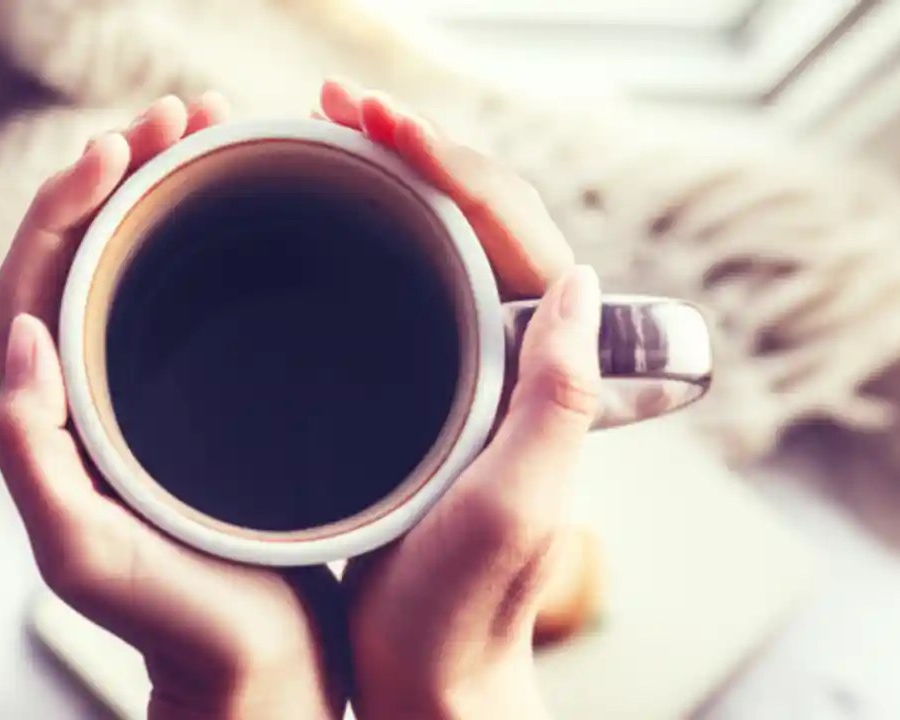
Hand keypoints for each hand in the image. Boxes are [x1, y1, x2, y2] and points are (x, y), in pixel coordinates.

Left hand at [0, 94, 345, 719]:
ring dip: (172, 189)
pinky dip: (218, 236)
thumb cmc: (177, 622)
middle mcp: (95, 388)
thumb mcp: (84, 554)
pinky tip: (255, 207)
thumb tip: (20, 340)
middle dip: (125, 168)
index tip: (122, 146)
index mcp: (54, 413)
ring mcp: (153, 388)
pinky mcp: (212, 394)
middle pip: (90, 251)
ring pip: (144, 262)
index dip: (66, 201)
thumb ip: (32, 455)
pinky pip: (200, 297)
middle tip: (185, 114)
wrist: (257, 664)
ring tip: (219, 134)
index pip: (36, 279)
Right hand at [318, 79, 600, 718]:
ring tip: (326, 136)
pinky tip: (317, 220)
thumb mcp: (513, 509)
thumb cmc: (461, 609)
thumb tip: (583, 281)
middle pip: (475, 221)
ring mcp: (462, 373)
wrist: (423, 672)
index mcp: (544, 373)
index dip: (450, 164)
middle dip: (412, 150)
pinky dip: (363, 236)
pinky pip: (401, 289)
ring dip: (386, 180)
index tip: (379, 125)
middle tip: (336, 106)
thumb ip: (560, 401)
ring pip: (436, 246)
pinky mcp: (416, 393)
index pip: (513, 232)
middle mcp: (512, 361)